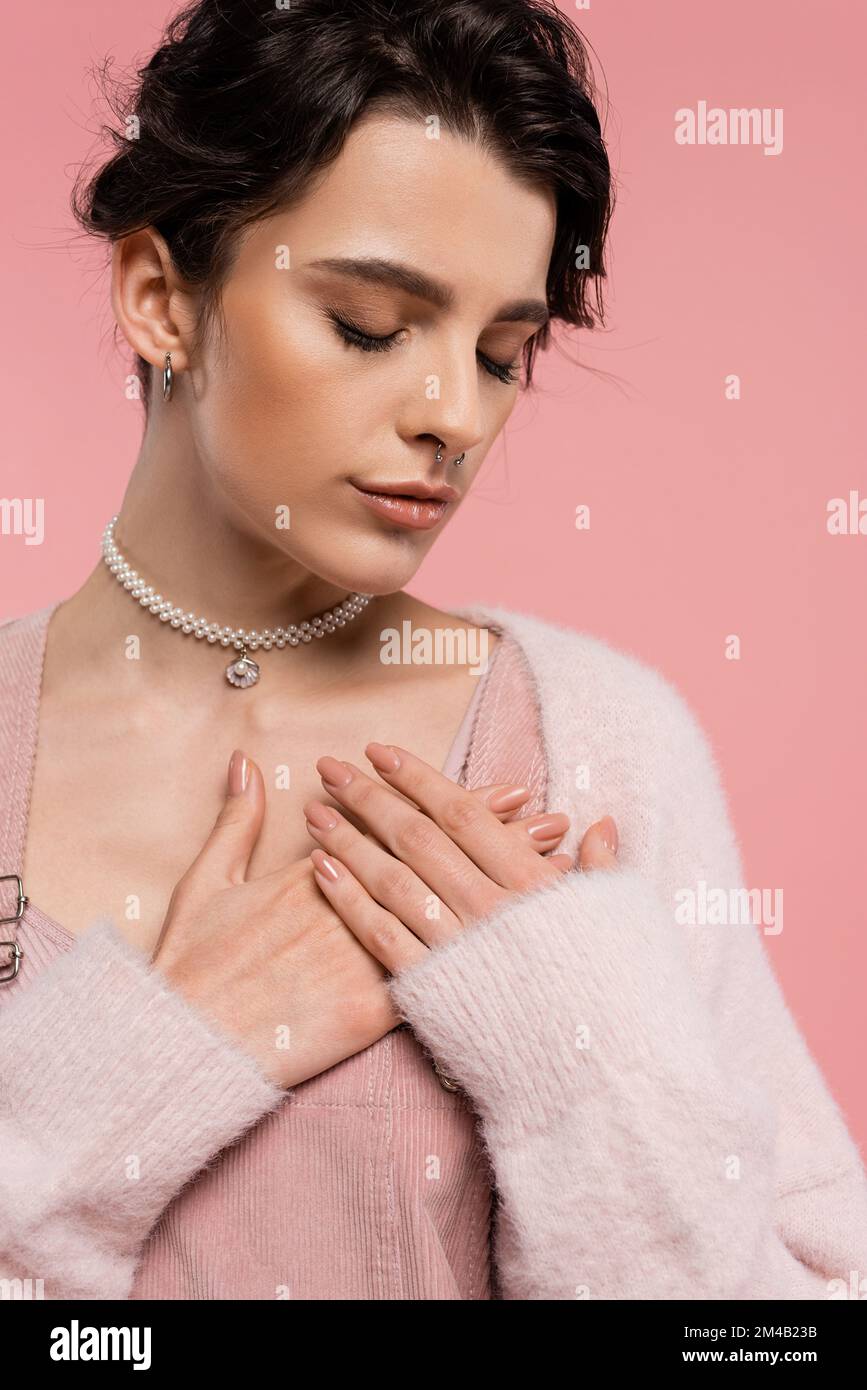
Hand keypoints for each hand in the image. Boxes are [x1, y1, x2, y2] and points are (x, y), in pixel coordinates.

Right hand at [151, 750, 570, 1089]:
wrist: (184, 1040)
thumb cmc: (192, 964)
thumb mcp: (206, 882)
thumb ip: (236, 821)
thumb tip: (245, 762)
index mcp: (318, 873)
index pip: (403, 827)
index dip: (458, 806)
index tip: (503, 789)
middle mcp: (352, 908)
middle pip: (440, 863)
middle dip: (500, 835)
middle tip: (548, 813)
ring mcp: (364, 959)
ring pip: (450, 911)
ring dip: (505, 882)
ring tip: (555, 861)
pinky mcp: (370, 1011)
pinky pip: (438, 975)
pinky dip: (488, 951)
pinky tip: (531, 938)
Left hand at [302, 742, 618, 974]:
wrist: (596, 1073)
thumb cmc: (612, 994)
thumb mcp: (615, 921)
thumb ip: (602, 869)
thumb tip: (601, 825)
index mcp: (530, 883)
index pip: (463, 814)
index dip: (418, 778)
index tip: (381, 752)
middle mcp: (488, 908)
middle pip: (417, 838)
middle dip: (369, 798)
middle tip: (330, 768)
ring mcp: (456, 948)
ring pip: (391, 881)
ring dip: (348, 842)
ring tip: (314, 813)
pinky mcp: (432, 989)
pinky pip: (382, 937)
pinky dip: (349, 901)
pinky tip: (321, 872)